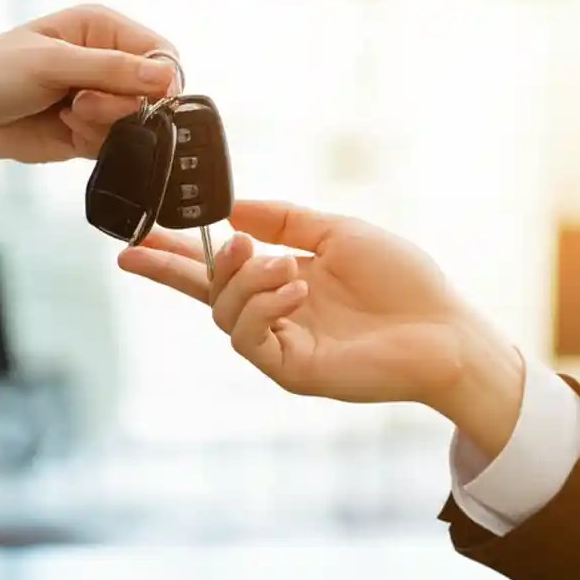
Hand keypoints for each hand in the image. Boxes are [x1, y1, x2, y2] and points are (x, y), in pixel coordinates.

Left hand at [0, 4, 180, 187]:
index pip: (160, 52)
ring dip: (104, 125)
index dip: (159, 78)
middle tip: (81, 103)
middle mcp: (107, 61)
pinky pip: (116, 144)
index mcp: (102, 28)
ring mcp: (100, 99)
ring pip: (136, 122)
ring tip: (67, 114)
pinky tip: (65, 130)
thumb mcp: (51, 63)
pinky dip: (95, 143)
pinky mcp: (90, 132)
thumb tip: (168, 79)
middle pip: (153, 92)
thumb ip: (111, 71)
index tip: (141, 97)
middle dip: (122, 104)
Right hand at [118, 200, 525, 456]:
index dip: (173, 253)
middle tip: (164, 246)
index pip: (215, 267)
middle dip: (172, 268)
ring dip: (244, 281)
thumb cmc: (402, 280)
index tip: (133, 239)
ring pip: (223, 313)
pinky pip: (249, 338)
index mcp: (281, 279)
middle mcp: (273, 313)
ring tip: (284, 267)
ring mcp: (279, 344)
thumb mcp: (337, 232)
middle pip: (203, 292)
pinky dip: (263, 306)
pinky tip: (295, 289)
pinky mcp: (291, 370)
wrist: (445, 328)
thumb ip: (284, 220)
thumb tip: (231, 209)